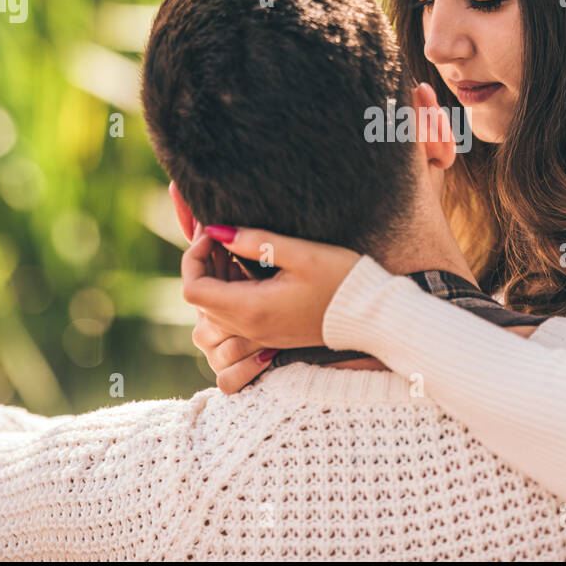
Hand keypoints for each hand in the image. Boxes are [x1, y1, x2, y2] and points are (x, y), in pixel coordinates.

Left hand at [182, 225, 362, 351]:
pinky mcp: (270, 333)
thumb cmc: (341, 281)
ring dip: (218, 276)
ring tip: (237, 247)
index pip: (193, 289)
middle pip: (200, 299)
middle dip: (204, 263)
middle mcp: (249, 328)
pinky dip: (231, 289)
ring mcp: (259, 334)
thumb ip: (256, 242)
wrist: (372, 317)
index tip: (214, 233)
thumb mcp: (301, 253)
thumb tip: (217, 230)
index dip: (193, 257)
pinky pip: (234, 313)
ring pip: (215, 307)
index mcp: (251, 309)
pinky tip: (251, 266)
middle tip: (224, 235)